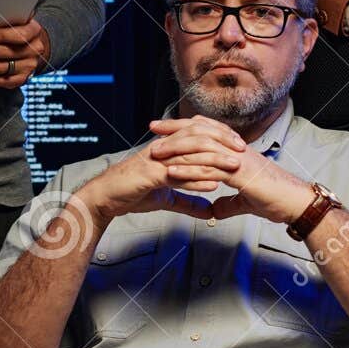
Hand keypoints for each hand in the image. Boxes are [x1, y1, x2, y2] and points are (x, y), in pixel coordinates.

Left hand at [0, 17, 50, 88]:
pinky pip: (0, 81)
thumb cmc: (19, 30)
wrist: (35, 47)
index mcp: (33, 31)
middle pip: (4, 52)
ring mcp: (28, 66)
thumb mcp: (17, 20)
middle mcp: (33, 50)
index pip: (18, 35)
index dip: (1, 35)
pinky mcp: (21, 79)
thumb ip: (4, 18)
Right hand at [77, 115, 248, 221]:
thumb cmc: (131, 194)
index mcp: (167, 150)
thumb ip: (188, 201)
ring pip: (190, 154)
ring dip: (214, 159)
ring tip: (234, 166)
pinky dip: (196, 178)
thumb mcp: (165, 199)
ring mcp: (156, 160)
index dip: (218, 138)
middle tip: (243, 149)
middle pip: (197, 138)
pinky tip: (212, 183)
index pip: (197, 136)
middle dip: (222, 142)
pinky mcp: (149, 174)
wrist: (105, 199)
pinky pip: (176, 174)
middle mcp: (162, 150)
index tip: (239, 145)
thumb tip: (209, 210)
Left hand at [148, 116, 313, 224]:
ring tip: (154, 153)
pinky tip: (171, 173)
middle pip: (200, 132)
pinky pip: (208, 171)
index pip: (206, 131)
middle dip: (174, 129)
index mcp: (235, 151)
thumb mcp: (246, 201)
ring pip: (201, 149)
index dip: (185, 127)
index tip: (165, 128)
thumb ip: (228, 203)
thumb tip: (214, 210)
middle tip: (152, 127)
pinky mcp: (239, 175)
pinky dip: (188, 171)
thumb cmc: (275, 200)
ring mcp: (236, 160)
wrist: (294, 203)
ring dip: (175, 150)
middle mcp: (234, 150)